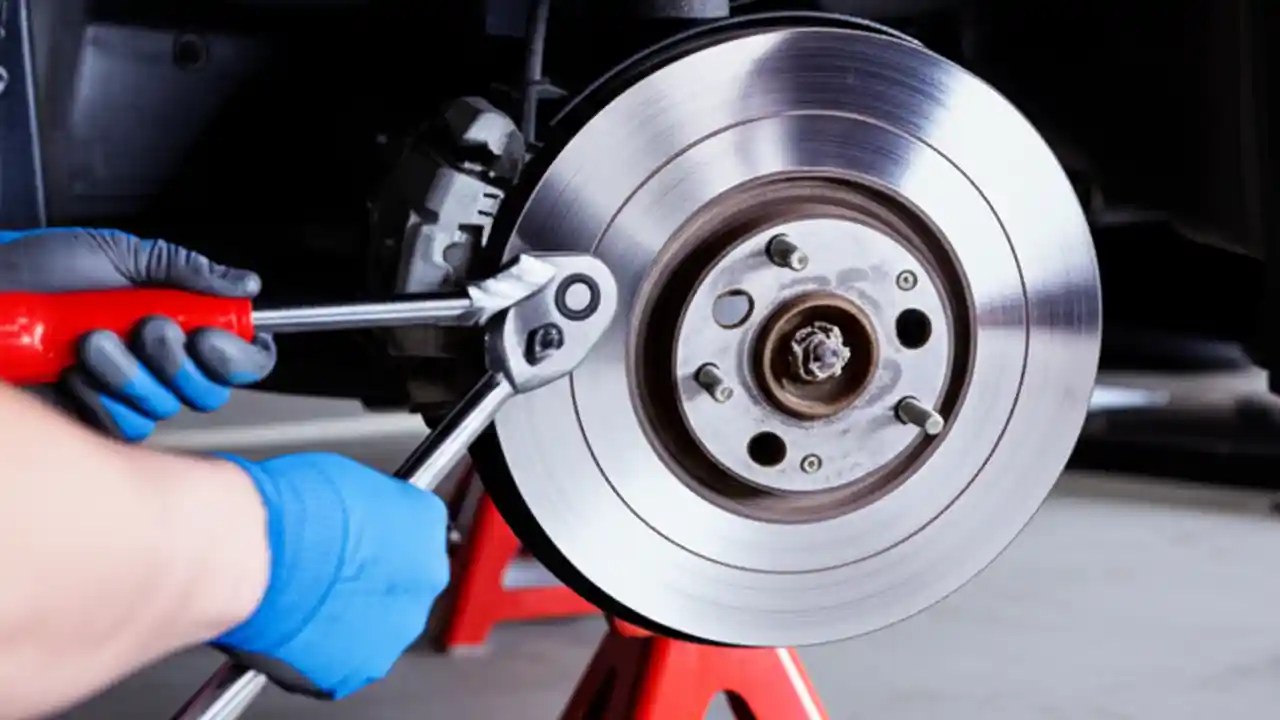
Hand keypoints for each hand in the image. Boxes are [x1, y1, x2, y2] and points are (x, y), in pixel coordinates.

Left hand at [0, 228, 276, 440]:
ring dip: (130, 372)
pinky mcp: (98, 414)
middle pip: (212, 391)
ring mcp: (132, 391)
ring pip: (165, 407)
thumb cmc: (44, 269)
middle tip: (148, 325)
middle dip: (178, 360)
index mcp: (182, 322)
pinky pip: (125, 424)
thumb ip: (187, 270)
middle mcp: (163, 362)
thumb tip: (245, 284)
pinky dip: (101, 394)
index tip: (212, 336)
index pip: (243, 357)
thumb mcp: (122, 254)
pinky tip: (75, 369)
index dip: (241, 356)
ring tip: (93, 338)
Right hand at [214, 453, 449, 698]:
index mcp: (426, 524)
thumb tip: (354, 513)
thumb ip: (367, 504)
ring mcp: (393, 629)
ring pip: (374, 626)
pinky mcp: (356, 668)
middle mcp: (424, 581)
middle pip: (401, 584)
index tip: (356, 542)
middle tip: (327, 574)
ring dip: (345, 617)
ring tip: (303, 601)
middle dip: (367, 582)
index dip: (376, 539)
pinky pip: (340, 660)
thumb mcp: (344, 478)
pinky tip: (291, 628)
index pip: (414, 532)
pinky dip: (317, 651)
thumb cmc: (288, 511)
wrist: (252, 555)